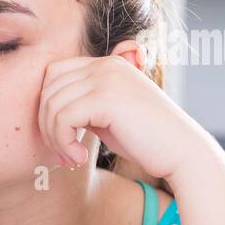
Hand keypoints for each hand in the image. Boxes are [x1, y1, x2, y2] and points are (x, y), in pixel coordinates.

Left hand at [37, 55, 215, 182]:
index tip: (61, 139)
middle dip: (47, 126)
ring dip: (55, 139)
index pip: (53, 75)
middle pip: (48, 89)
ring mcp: (106, 78)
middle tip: (63, 154)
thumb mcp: (107, 116)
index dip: (48, 107)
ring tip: (71, 159)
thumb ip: (82, 106)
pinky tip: (80, 158)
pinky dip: (64, 143)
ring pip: (52, 106)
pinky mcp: (106, 97)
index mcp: (106, 65)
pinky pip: (63, 119)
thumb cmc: (145, 140)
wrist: (181, 153)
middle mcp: (105, 65)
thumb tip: (44, 111)